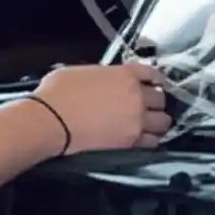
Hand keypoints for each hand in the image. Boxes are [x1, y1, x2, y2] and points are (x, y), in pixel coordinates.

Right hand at [31, 62, 171, 154]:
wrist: (51, 121)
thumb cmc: (58, 93)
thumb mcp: (80, 71)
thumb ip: (101, 75)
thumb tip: (101, 81)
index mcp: (124, 75)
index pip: (151, 72)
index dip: (153, 77)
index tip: (153, 82)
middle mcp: (136, 96)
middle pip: (161, 98)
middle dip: (155, 101)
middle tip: (148, 104)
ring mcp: (136, 121)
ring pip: (163, 122)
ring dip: (157, 121)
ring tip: (150, 124)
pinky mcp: (130, 143)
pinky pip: (152, 142)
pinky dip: (150, 140)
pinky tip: (144, 139)